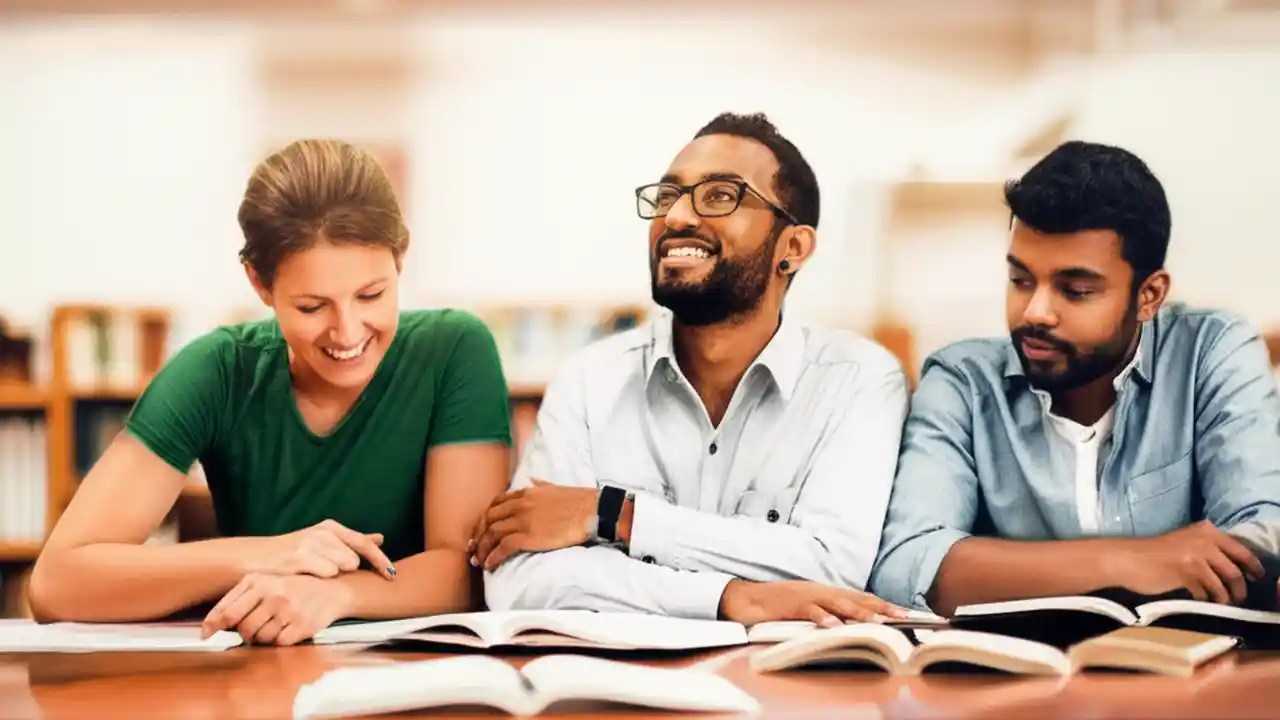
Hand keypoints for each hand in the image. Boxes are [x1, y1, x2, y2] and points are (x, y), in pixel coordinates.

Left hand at [201, 573, 352, 645]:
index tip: (205, 635)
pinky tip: (289, 627)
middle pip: (243, 628)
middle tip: (257, 625)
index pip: (228, 611)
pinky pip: (279, 643)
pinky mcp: (302, 625)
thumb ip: (236, 599)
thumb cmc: (294, 585)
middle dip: (247, 631)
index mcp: (260, 581)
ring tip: (276, 623)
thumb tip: (208, 628)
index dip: (213, 626)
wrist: (334, 588)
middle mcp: (274, 595)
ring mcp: (289, 610)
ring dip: (264, 636)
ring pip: (260, 638)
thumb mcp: (265, 581)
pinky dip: (280, 639)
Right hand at [249, 519, 395, 579]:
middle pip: (355, 559)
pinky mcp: (297, 557)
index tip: (393, 576)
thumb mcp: (323, 543)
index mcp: (330, 528)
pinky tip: (308, 579)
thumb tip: (381, 538)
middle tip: (328, 576)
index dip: (381, 561)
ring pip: (342, 566)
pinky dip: (322, 579)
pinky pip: (326, 572)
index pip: (365, 545)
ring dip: (332, 576)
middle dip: (349, 572)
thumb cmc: (290, 555)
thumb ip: (353, 542)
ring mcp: (309, 543)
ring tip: (313, 576)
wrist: (251, 559)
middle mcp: (322, 532)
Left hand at [469, 480, 595, 570]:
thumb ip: (541, 485)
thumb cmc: (578, 501)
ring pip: (492, 533)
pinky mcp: (528, 536)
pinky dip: (493, 556)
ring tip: (479, 560)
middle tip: (474, 548)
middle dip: (479, 534)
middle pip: (489, 518)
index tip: (481, 529)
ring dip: (482, 548)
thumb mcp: (555, 487)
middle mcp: (520, 505)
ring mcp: (523, 520)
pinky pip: (502, 547)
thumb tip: (533, 480)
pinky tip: (490, 564)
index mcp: (526, 493)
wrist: (592, 510)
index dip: (485, 518)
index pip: (496, 503)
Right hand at [717, 579, 909, 626]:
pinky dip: (822, 617)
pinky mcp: (789, 604)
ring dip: (858, 613)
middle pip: (856, 599)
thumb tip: (852, 627)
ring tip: (878, 622)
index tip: (907, 614)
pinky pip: (808, 610)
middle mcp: (820, 591)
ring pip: (837, 603)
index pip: (861, 598)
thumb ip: (829, 614)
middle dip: (880, 608)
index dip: (883, 605)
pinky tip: (833, 626)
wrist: (744, 598)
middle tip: (903, 618)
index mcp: (826, 593)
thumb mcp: (808, 609)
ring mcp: (805, 596)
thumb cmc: (777, 606)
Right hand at [1115, 520, 1264, 603]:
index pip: (1240, 549)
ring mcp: (1197, 557)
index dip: (1252, 566)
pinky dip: (1208, 599)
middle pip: (1235, 569)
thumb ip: (1206, 550)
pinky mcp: (1188, 573)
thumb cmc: (1153, 554)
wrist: (1126, 560)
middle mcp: (1204, 540)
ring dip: (1225, 597)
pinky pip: (1208, 592)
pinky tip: (1201, 600)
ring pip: (1224, 584)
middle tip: (1239, 598)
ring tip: (1221, 603)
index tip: (1255, 578)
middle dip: (1240, 588)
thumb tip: (1232, 568)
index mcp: (1206, 530)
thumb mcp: (1184, 543)